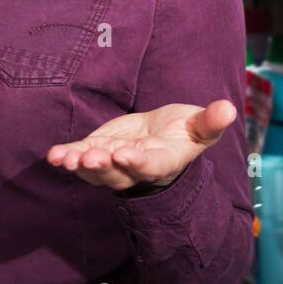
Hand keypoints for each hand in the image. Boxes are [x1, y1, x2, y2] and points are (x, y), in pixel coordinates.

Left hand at [47, 100, 237, 192]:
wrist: (162, 137)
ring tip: (66, 158)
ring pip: (95, 171)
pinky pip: (80, 159)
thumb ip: (210, 121)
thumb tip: (229, 109)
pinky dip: (66, 157)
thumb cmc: (184, 131)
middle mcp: (135, 169)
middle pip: (118, 174)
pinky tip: (53, 155)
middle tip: (93, 156)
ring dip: (80, 164)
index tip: (126, 154)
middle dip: (104, 166)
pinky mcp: (97, 151)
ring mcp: (113, 163)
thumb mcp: (200, 125)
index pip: (151, 165)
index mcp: (163, 161)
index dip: (138, 162)